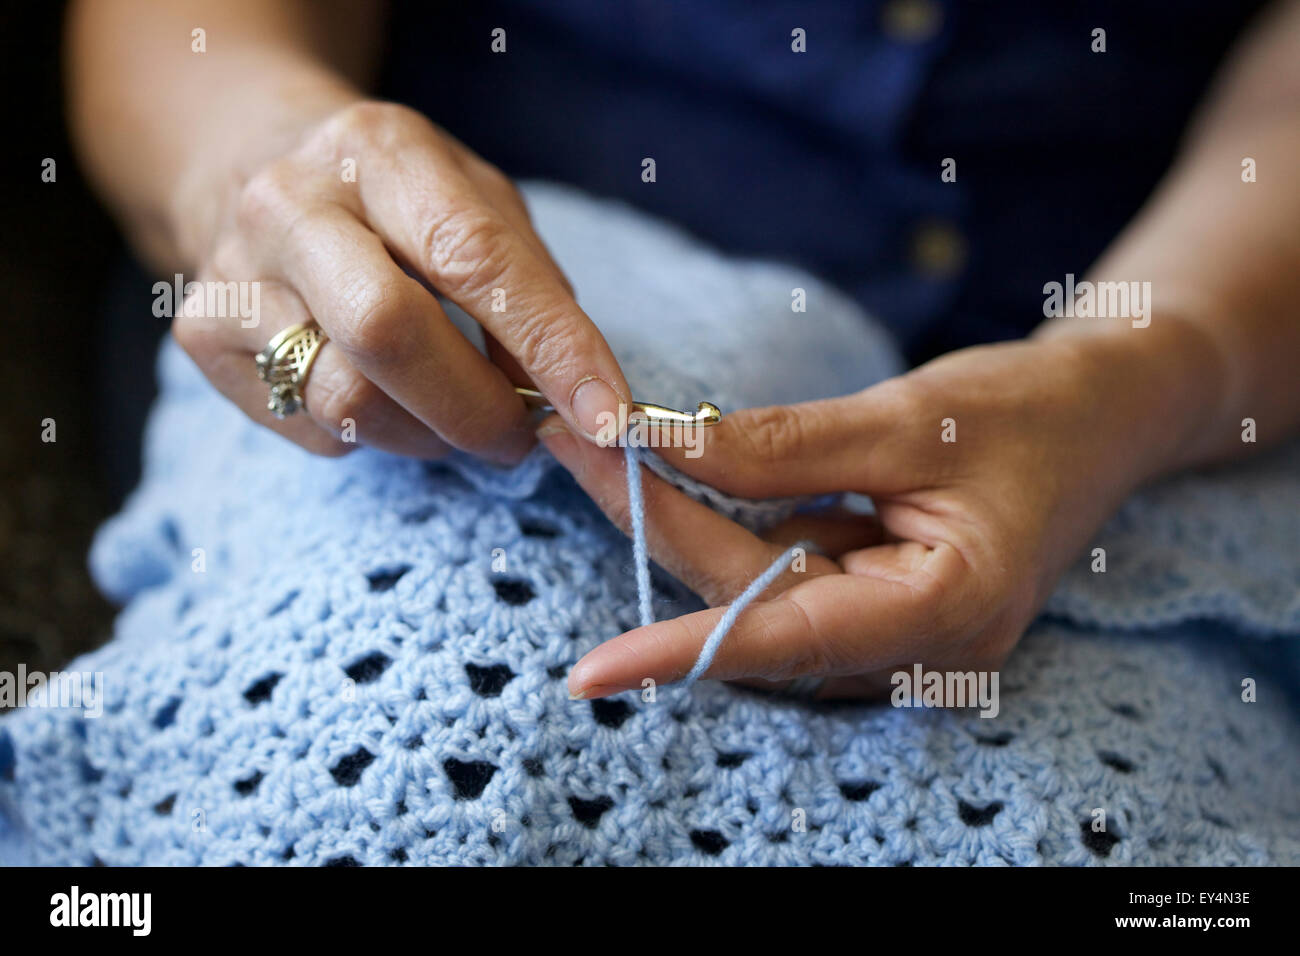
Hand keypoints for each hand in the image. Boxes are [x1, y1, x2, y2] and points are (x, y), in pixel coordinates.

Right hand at [172, 100, 629, 461]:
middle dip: (478, 409)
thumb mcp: (473, 202)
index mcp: (382, 152)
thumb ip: (528, 288)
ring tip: (458, 417)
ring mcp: (235, 274)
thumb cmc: (393, 197)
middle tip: (523, 438)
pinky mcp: (203, 339)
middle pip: (389, 332)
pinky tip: (388, 398)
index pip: (474, 256)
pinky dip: (378, 435)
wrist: (248, 164)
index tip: (606, 415)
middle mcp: (292, 204)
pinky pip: (315, 427)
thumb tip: (573, 399)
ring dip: (432, 435)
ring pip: (350, 400)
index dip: (550, 346)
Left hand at [540, 336, 1175, 699]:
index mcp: (947, 614)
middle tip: (574, 443)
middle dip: (659, 523)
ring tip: (612, 445)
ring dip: (685, 518)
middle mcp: (917, 650)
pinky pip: (781, 575)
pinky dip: (732, 523)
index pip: (790, 642)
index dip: (683, 654)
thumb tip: (664, 449)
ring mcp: (895, 634)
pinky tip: (693, 471)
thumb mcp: (905, 417)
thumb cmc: (1028, 411)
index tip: (590, 674)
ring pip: (756, 592)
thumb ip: (783, 449)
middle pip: (755, 604)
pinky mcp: (874, 605)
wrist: (1103, 413)